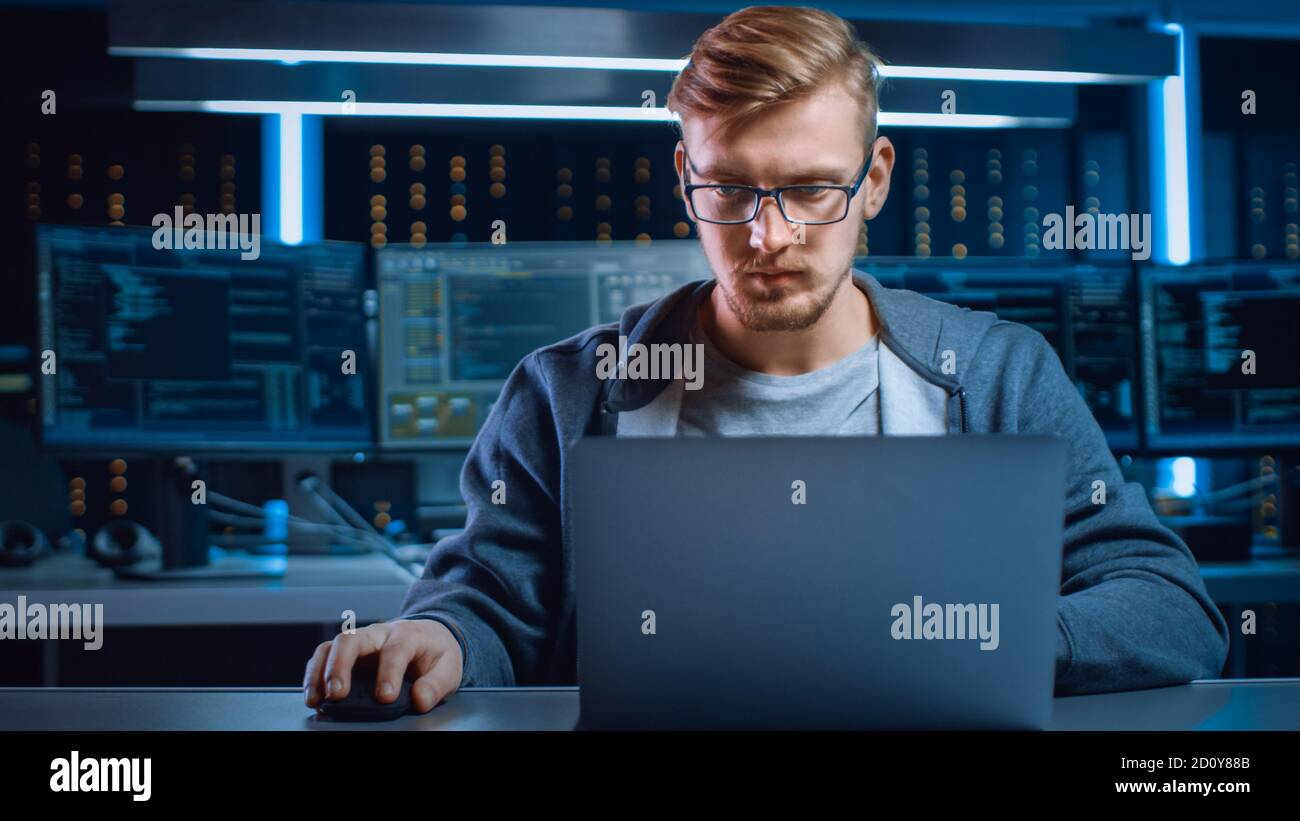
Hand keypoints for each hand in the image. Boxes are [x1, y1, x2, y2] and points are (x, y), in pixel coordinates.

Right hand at [303, 619, 463, 712]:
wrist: (429, 638)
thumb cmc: (436, 654)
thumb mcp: (449, 669)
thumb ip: (436, 685)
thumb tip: (419, 699)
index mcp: (408, 635)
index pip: (394, 650)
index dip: (388, 673)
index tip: (384, 696)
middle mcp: (379, 634)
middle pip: (352, 640)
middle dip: (341, 666)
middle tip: (338, 694)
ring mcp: (360, 642)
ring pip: (332, 646)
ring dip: (320, 672)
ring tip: (317, 699)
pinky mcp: (347, 653)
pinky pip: (324, 657)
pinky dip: (314, 675)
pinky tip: (313, 696)